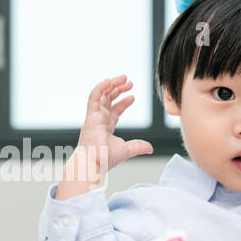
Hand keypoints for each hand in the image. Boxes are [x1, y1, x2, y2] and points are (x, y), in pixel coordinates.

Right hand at [65, 75, 153, 189]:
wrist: (94, 162)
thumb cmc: (103, 159)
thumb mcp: (126, 150)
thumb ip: (137, 146)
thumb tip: (149, 148)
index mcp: (106, 126)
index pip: (114, 110)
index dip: (124, 102)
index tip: (133, 96)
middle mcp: (100, 119)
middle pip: (108, 99)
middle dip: (119, 89)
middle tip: (129, 83)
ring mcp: (94, 116)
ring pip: (102, 94)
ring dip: (112, 85)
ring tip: (123, 78)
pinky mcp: (90, 114)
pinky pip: (94, 96)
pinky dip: (101, 87)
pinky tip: (109, 81)